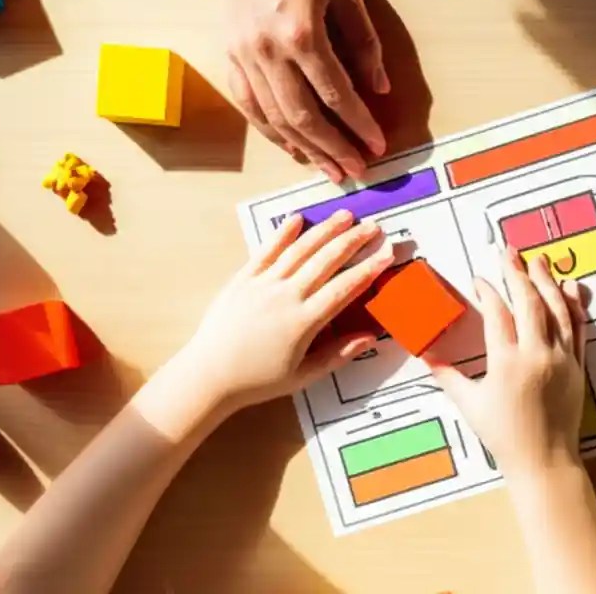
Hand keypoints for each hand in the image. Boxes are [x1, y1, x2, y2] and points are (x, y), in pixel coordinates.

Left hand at [180, 211, 394, 410]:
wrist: (209, 375)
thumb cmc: (258, 380)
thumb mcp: (303, 376)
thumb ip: (338, 355)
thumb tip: (370, 337)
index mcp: (304, 322)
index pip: (344, 288)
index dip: (368, 269)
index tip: (387, 253)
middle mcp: (286, 296)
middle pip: (326, 261)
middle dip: (352, 241)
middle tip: (373, 226)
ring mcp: (263, 284)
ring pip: (300, 250)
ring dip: (324, 230)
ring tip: (345, 215)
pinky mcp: (243, 279)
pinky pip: (266, 251)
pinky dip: (283, 233)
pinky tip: (298, 218)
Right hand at [218, 0, 388, 181]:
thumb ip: (364, 43)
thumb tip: (379, 87)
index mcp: (301, 33)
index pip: (336, 94)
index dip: (359, 124)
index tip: (377, 146)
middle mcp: (268, 50)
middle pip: (303, 116)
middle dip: (332, 148)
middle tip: (355, 171)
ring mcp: (244, 54)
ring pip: (274, 116)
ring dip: (303, 148)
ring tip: (328, 169)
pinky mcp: (229, 52)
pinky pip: (249, 103)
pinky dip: (270, 130)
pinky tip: (291, 146)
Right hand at [431, 251, 588, 477]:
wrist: (544, 461)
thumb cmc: (503, 436)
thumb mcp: (470, 405)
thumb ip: (447, 376)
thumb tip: (425, 355)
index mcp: (507, 362)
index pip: (498, 313)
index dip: (488, 291)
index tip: (480, 280)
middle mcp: (537, 355)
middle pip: (529, 302)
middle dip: (517, 273)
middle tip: (508, 252)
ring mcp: (561, 359)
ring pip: (557, 309)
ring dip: (547, 281)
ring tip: (538, 261)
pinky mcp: (577, 366)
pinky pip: (578, 328)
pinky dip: (574, 305)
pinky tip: (569, 286)